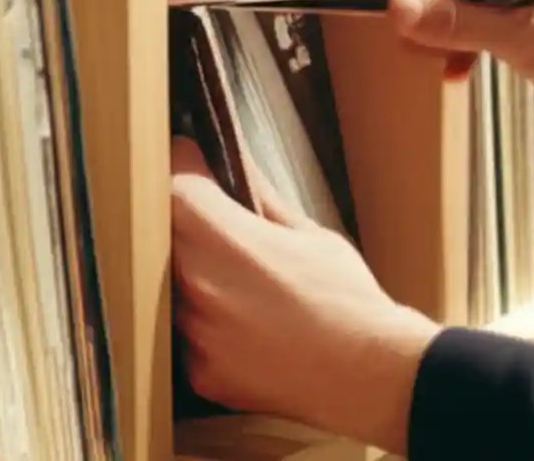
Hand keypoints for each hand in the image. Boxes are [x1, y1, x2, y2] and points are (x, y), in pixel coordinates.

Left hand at [170, 137, 440, 453]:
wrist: (371, 375)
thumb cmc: (347, 299)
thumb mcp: (310, 234)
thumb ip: (262, 196)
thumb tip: (238, 159)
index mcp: (223, 238)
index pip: (173, 182)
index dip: (183, 165)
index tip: (195, 163)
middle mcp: (197, 283)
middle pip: (162, 234)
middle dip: (185, 222)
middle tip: (220, 227)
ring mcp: (194, 332)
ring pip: (168, 287)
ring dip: (192, 276)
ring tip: (242, 285)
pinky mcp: (200, 371)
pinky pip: (186, 336)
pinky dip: (207, 327)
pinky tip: (245, 329)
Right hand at [347, 0, 533, 171]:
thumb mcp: (524, 39)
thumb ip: (457, 22)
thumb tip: (396, 6)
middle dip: (417, 1)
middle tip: (389, 33)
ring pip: (466, 0)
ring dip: (440, 29)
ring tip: (425, 61)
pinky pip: (486, 24)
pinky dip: (465, 46)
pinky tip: (456, 73)